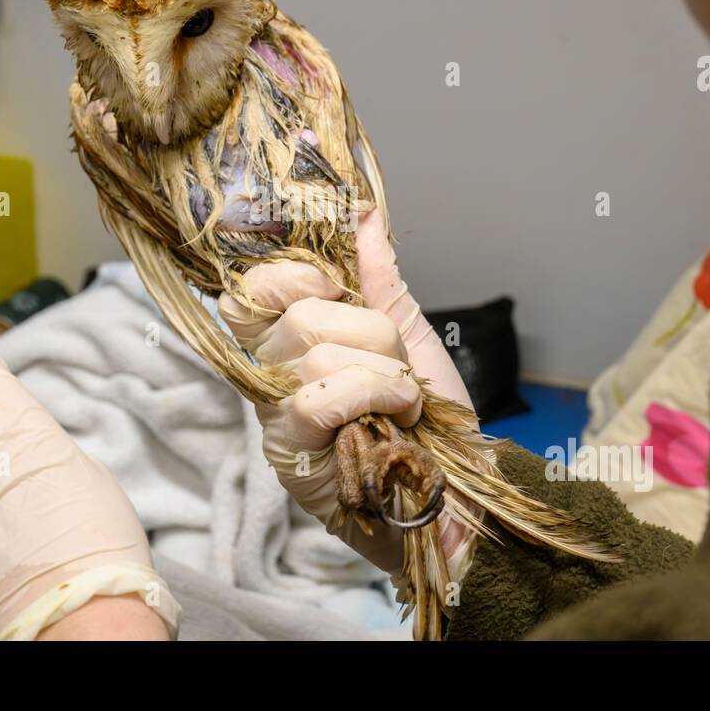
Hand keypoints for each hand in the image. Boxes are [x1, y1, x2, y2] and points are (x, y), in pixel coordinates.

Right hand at [218, 210, 475, 575]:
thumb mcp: (411, 339)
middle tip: (396, 367)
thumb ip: (380, 280)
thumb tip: (362, 213)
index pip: (250, 294)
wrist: (459, 497)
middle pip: (298, 316)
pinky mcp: (291, 458)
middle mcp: (273, 379)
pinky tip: (397, 419)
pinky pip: (318, 399)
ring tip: (403, 403)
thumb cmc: (432, 426)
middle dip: (370, 333)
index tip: (338, 290)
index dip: (290, 277)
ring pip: (315, 353)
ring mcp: (277, 420)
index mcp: (293, 345)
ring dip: (384, 372)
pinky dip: (374, 396)